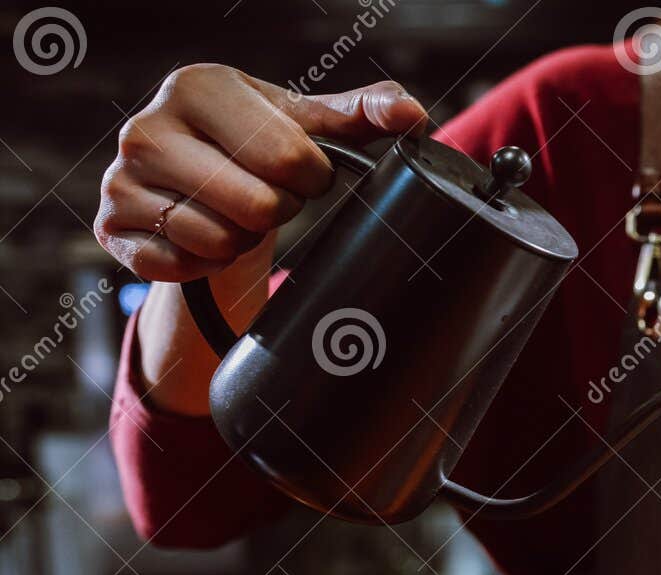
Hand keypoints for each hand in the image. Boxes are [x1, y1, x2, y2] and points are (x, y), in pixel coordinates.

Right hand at [95, 65, 427, 281]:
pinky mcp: (111, 229)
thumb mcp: (308, 122)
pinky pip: (181, 266)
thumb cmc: (258, 144)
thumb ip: (367, 112)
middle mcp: (146, 127)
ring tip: (235, 213)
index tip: (301, 170)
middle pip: (257, 205)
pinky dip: (205, 263)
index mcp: (198, 86)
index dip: (312, 178)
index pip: (288, 157)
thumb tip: (413, 115)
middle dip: (279, 210)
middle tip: (268, 194)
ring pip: (219, 241)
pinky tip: (203, 237)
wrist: (196, 179)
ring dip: (243, 240)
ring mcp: (120, 179)